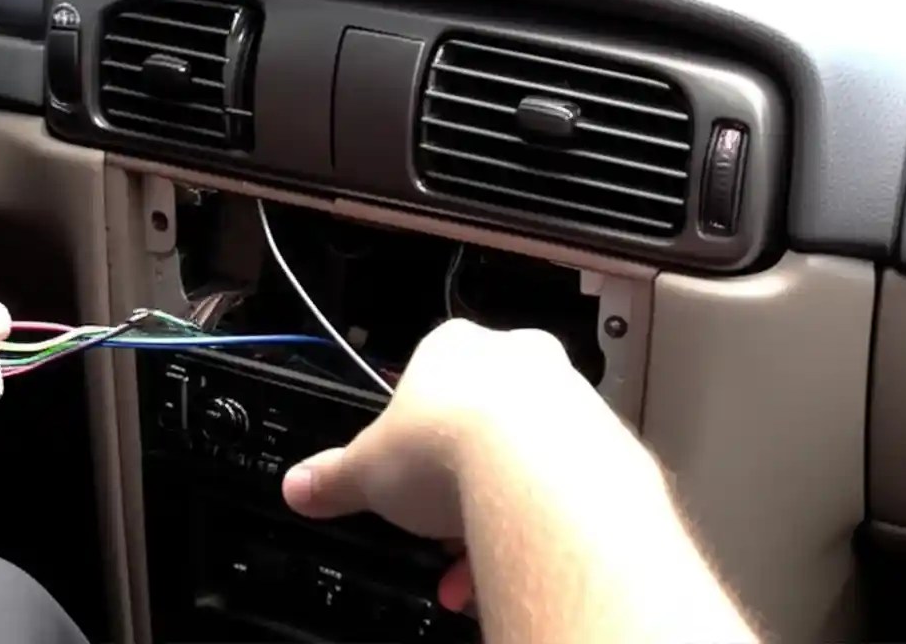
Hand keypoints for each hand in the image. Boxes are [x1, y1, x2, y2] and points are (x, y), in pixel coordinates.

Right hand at [281, 319, 606, 610]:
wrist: (540, 475)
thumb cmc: (455, 448)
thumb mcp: (367, 468)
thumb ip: (332, 476)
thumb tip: (301, 486)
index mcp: (451, 349)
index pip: (422, 389)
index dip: (409, 442)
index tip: (402, 479)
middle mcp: (516, 360)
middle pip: (476, 427)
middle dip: (455, 484)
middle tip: (436, 524)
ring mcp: (566, 396)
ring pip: (522, 458)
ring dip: (493, 506)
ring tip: (470, 557)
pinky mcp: (604, 439)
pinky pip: (562, 483)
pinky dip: (535, 519)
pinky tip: (511, 555)